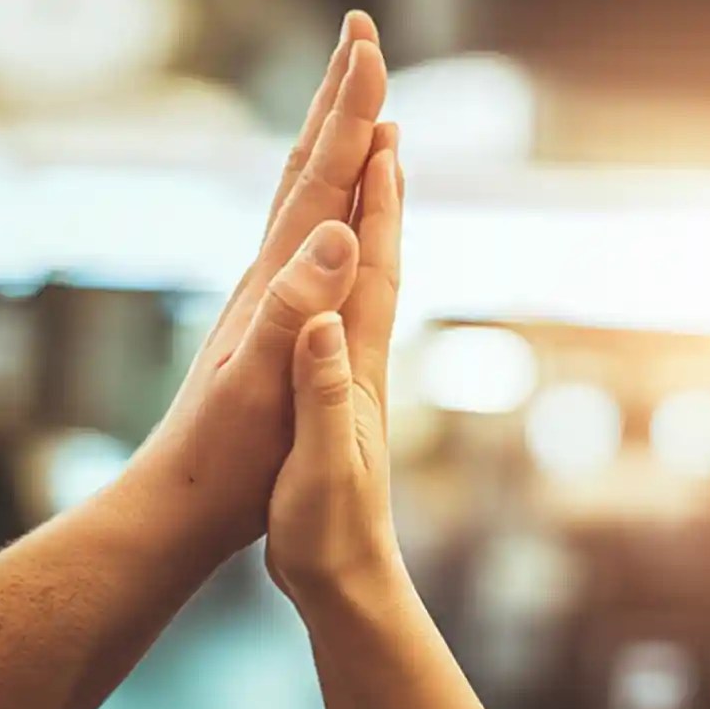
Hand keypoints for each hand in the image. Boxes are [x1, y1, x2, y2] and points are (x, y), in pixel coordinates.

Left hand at [129, 12, 390, 555]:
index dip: (349, 116)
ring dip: (335, 140)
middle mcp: (273, 272)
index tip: (372, 52)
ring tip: (360, 103)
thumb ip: (294, 311)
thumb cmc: (225, 455)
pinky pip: (308, 236)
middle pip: (309, 167)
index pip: (319, 180)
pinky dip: (330, 199)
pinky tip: (335, 204)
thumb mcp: (259, 385)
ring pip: (307, 196)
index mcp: (277, 280)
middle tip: (362, 37)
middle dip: (340, 100)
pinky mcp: (275, 316)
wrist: (181, 498)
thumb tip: (338, 234)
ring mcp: (272, 291)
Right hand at [265, 131, 403, 596]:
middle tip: (389, 131)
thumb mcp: (321, 464)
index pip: (373, 272)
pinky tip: (332, 272)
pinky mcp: (331, 396)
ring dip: (366, 228)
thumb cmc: (329, 529)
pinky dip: (340, 276)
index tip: (386, 141)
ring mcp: (350, 377)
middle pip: (377, 263)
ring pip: (362, 285)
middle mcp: (362, 361)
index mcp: (357, 368)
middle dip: (383, 197)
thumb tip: (322, 320)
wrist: (343, 577)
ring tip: (369, 182)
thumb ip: (321, 395)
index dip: (379, 208)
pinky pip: (341, 314)